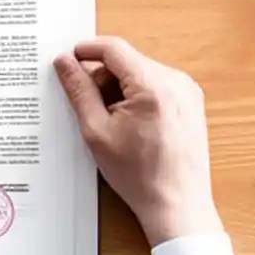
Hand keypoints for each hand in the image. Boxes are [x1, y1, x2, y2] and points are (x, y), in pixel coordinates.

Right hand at [53, 37, 222, 245]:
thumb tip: (64, 62)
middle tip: (90, 108)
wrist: (177, 206)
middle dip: (103, 77)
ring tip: (112, 123)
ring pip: (140, 72)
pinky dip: (137, 96)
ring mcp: (187, 91)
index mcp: (153, 86)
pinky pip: (156, 85)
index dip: (86, 50)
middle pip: (127, 60)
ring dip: (120, 88)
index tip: (67, 59)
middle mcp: (176, 81)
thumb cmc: (138, 175)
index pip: (114, 48)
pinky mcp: (191, 102)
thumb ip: (79, 90)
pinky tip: (130, 125)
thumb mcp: (96, 131)